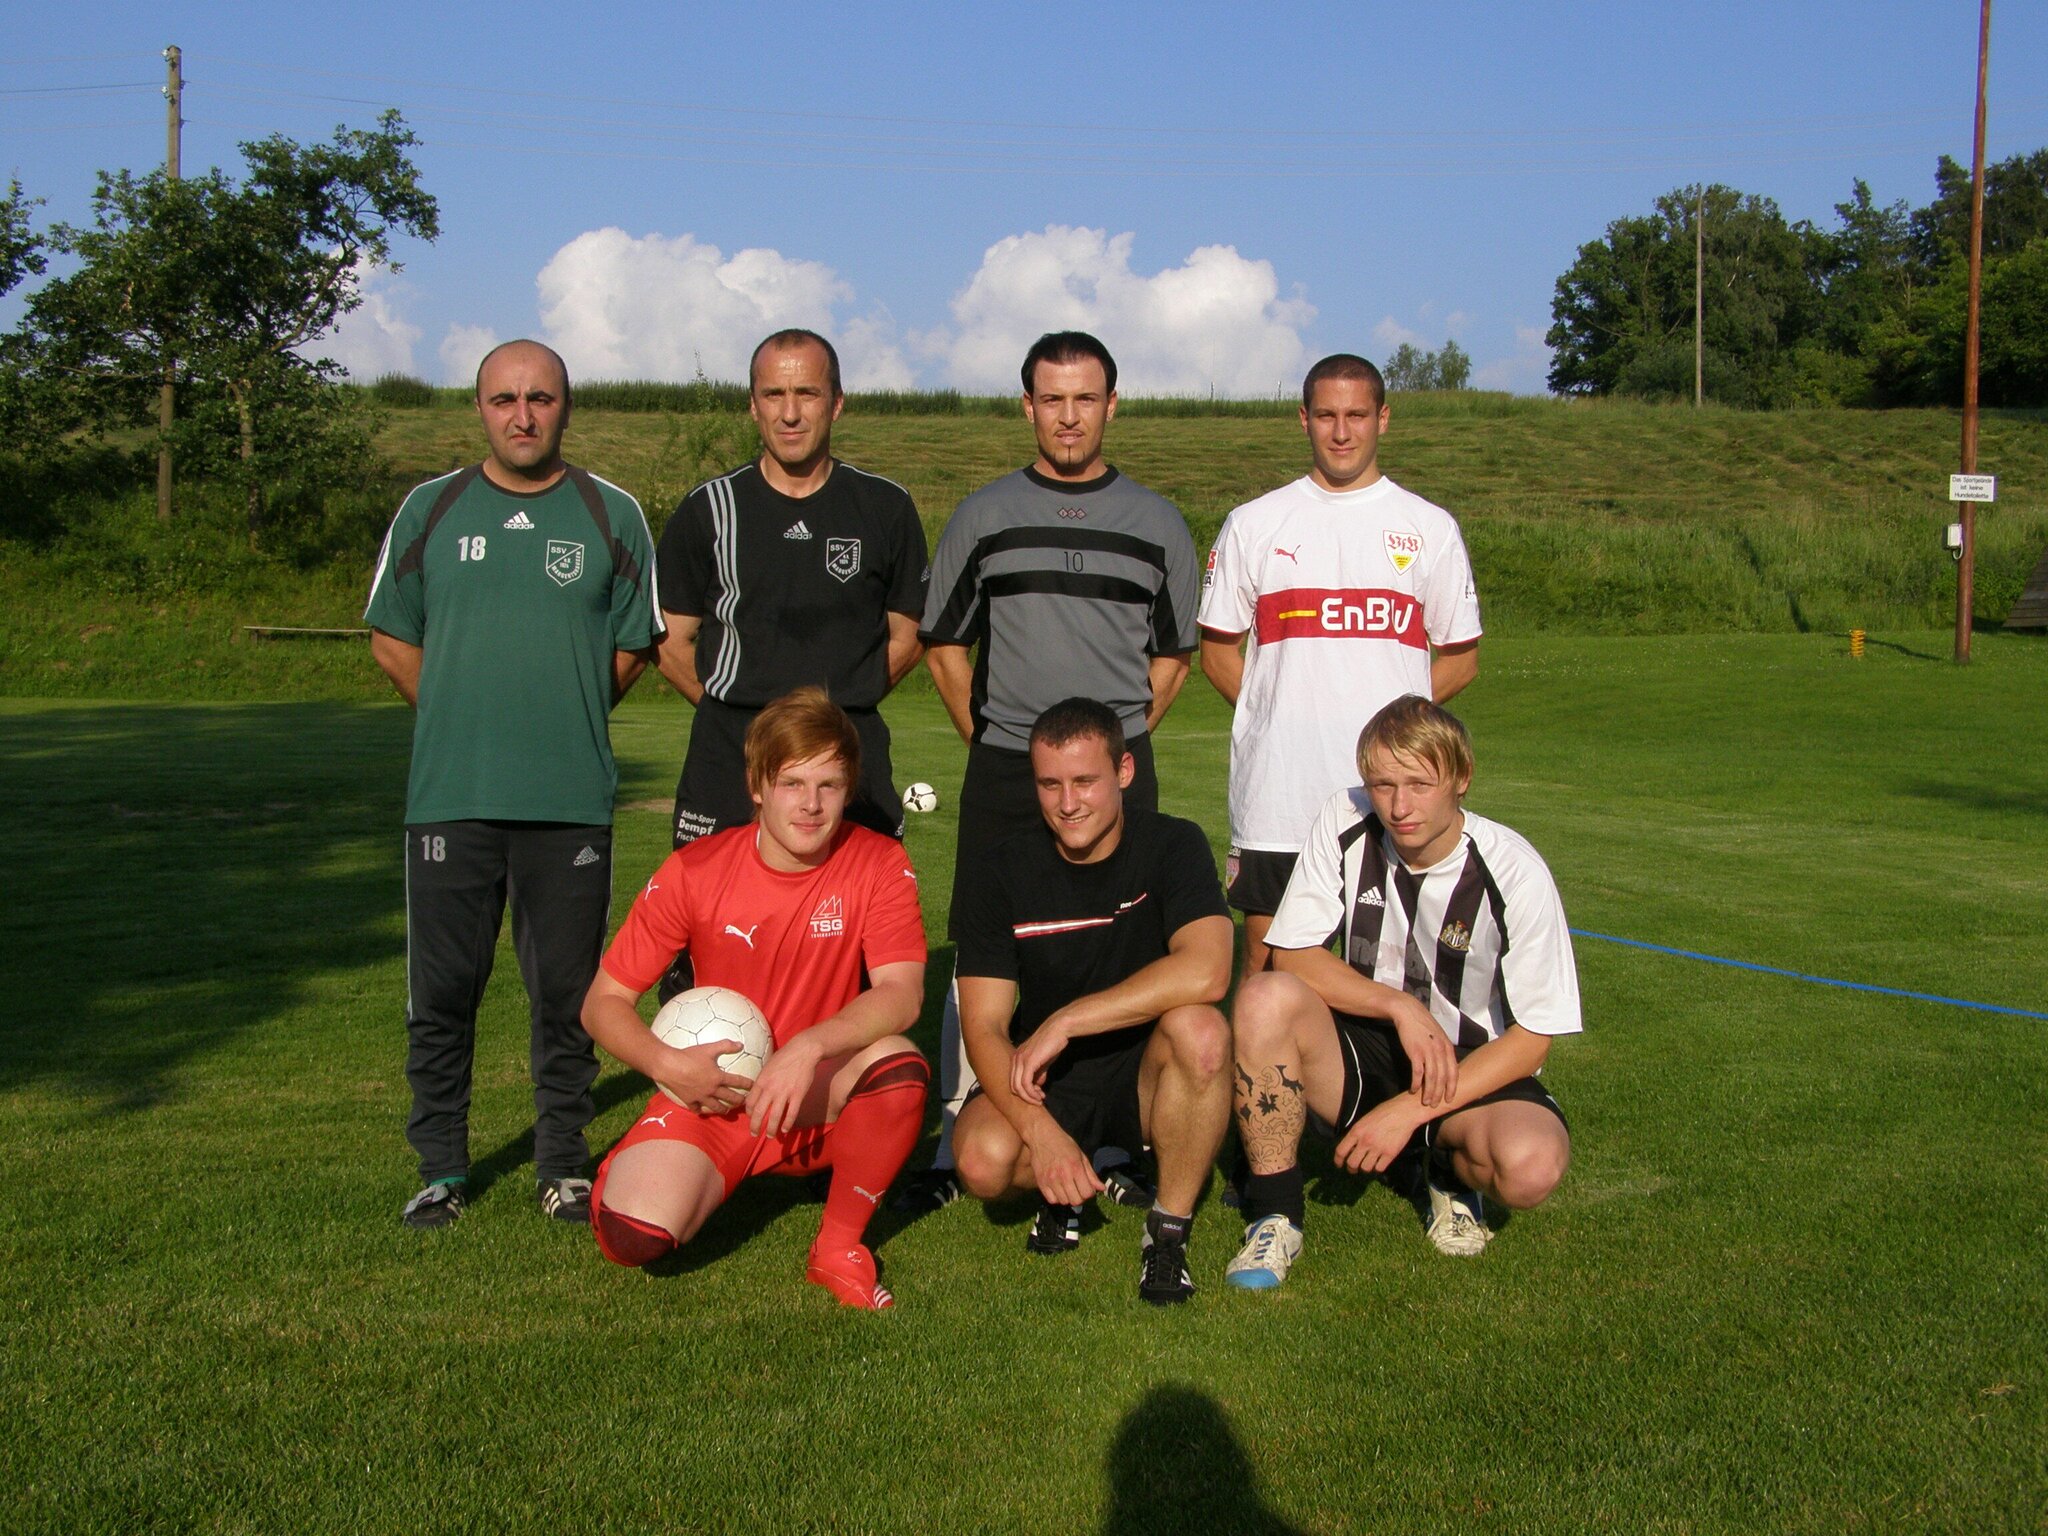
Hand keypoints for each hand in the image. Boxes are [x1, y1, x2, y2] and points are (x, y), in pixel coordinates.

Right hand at [654, 1039, 753, 1117]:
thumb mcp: (709, 1048)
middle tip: (744, 1103)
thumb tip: (740, 1044)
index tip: (753, 1086)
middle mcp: (711, 1089)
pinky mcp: (689, 1100)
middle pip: (729, 1097)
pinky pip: (696, 1108)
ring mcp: (700, 1096)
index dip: (747, 1084)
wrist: (669, 1066)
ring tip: (727, 1111)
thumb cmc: (690, 1056)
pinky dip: (700, 1110)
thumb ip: (726, 1046)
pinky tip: (701, 1111)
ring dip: (722, 1109)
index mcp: (718, 1077)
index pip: (737, 1081)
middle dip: (738, 1101)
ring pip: (715, 1106)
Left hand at [746, 1036, 822, 1137]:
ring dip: (771, 1129)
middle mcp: (770, 1089)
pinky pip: (791, 1114)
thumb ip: (762, 1080)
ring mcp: (784, 1093)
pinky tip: (785, 1129)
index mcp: (761, 1081)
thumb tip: (757, 1091)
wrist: (803, 1050)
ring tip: (770, 1136)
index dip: (749, 1113)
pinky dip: (787, 1124)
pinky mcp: (798, 1095)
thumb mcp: (767, 1066)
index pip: (750, 1102)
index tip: (751, 1117)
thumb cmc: (785, 1056)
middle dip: (755, 1126)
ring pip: (774, 1117)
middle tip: (754, 1134)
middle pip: (758, 1113)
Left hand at [1009, 1017, 1071, 1104]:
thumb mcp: (1044, 1061)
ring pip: (1018, 1087)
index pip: (1013, 1081)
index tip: (1038, 1095)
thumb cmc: (1052, 1043)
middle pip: (1013, 1086)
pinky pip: (1025, 1083)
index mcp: (1016, 1058)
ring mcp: (1020, 1060)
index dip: (1024, 1092)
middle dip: (1026, 1097)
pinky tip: (1040, 1095)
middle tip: (1039, 1100)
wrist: (1058, 1029)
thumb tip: (1038, 1086)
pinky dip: (1032, 1093)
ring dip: (1029, 1097)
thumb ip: (1039, 1072)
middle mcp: (1015, 1059)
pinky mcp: (1028, 1062)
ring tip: (1040, 1100)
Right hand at [1024, 1122, 1103, 1206]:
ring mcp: (1051, 1180)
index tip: (1087, 1187)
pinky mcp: (1041, 1182)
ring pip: (1064, 1202)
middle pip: (1076, 1201)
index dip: (1090, 1193)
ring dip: (1068, 1198)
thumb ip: (1091, 1174)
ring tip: (1068, 1188)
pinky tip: (1058, 1189)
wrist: (1042, 1136)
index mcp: (1076, 1168)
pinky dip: (1057, 1198)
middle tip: (1078, 1189)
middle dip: (1080, 1197)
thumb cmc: (1064, 1144)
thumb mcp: (1081, 1155)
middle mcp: (1063, 1176)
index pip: (1087, 1193)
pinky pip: (1052, 1200)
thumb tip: (1101, 1188)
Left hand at [1335, 1097, 1423, 1175]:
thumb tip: (1351, 1147)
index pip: (1341, 1151)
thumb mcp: (1365, 1120)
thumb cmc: (1385, 1112)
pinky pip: (1379, 1168)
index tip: (1339, 1164)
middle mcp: (1365, 1141)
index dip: (1338, 1160)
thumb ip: (1357, 1133)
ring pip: (1366, 1168)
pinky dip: (1378, 1167)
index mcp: (1357, 1131)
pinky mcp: (1390, 1154)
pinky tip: (1379, 1162)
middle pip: (1352, 1163)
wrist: (1404, 1112)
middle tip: (1354, 1169)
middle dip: (1352, 1168)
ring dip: (1366, 1167)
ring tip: (1368, 1164)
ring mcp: (1378, 1148)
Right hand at [1388, 993, 1457, 1107]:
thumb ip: (1443, 1051)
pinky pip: (1417, 1073)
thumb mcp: (1438, 1036)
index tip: (1450, 1099)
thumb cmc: (1423, 1026)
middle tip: (1435, 1105)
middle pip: (1443, 1078)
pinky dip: (1416, 1083)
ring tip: (1425, 1102)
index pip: (1454, 1072)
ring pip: (1432, 1078)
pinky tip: (1414, 1090)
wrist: (1408, 1012)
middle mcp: (1440, 1051)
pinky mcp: (1415, 1052)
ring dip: (1428, 1092)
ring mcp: (1428, 1051)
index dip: (1452, 1087)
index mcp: (1448, 1047)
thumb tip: (1446, 1067)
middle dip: (1439, 1094)